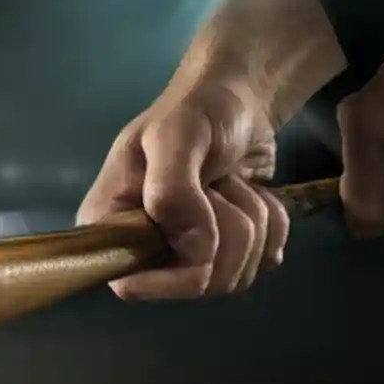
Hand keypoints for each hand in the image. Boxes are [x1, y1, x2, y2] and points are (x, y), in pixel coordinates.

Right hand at [76, 80, 288, 299]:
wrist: (238, 98)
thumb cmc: (196, 110)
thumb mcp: (174, 137)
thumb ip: (172, 191)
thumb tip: (193, 249)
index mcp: (110, 227)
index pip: (132, 284)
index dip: (178, 268)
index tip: (199, 227)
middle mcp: (142, 248)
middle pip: (199, 282)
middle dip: (229, 230)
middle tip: (220, 184)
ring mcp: (186, 253)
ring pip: (237, 275)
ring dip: (254, 221)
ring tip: (235, 182)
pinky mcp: (227, 249)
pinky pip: (262, 266)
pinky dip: (274, 226)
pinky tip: (254, 193)